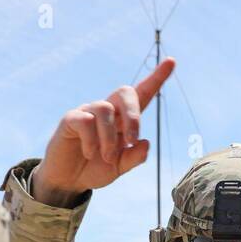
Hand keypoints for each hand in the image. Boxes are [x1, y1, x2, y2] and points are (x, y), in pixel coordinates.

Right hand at [30, 57, 175, 206]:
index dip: (156, 78)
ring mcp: (88, 112)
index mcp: (123, 119)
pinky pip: (86, 121)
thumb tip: (145, 143)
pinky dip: (92, 141)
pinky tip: (90, 154)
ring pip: (106, 109)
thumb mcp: (120, 167)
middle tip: (132, 140)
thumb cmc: (95, 168)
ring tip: (107, 157)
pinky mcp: (71, 119)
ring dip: (110, 138)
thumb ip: (134, 157)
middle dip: (133, 115)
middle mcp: (107, 110)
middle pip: (125, 91)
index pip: (142, 94)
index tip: (172, 61)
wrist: (68, 180)